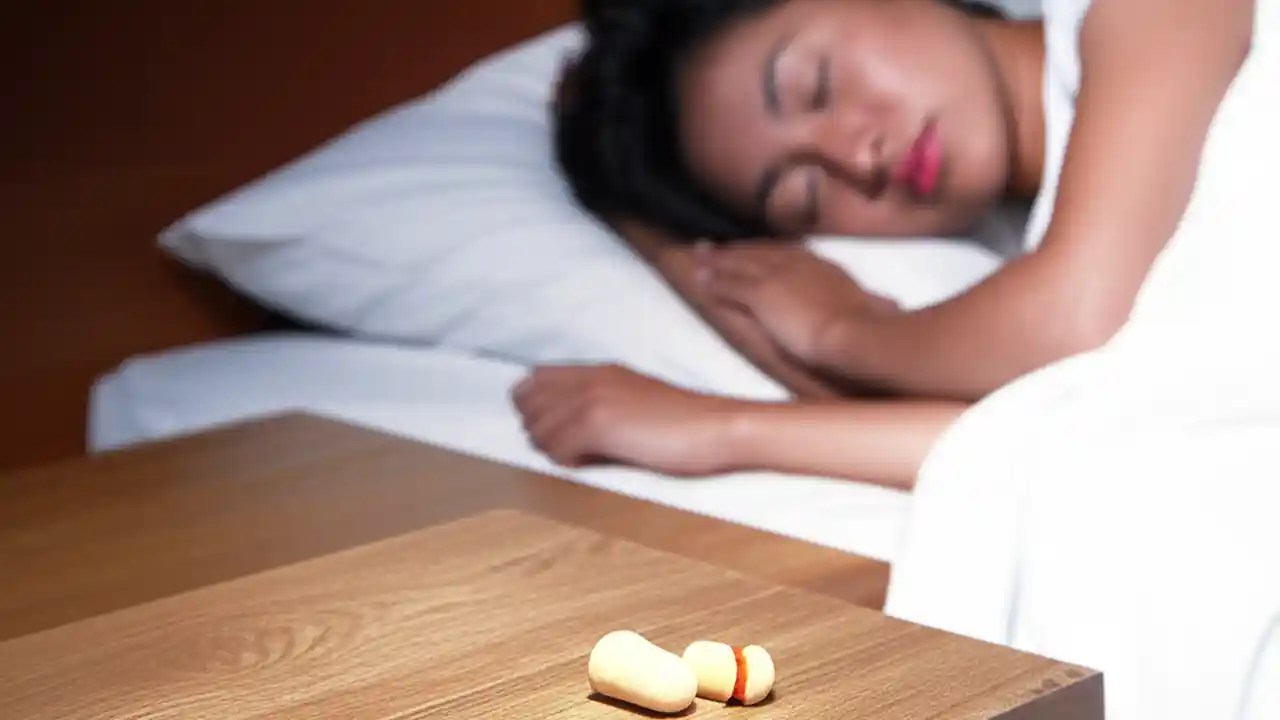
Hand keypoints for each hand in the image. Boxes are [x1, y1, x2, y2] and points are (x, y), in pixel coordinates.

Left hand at [511, 365, 741, 476]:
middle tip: (572, 450)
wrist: (716, 428)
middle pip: (526, 403)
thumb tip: (563, 432)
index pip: (534, 380)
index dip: (536, 410)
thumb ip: (601, 406)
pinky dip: (569, 462)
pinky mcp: (597, 422)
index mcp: (598, 371)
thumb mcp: (636, 403)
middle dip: (541, 431)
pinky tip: (596, 462)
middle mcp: (589, 378)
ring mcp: (591, 397)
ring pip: (537, 429)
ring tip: (587, 457)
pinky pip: (556, 448)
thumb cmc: (685, 425)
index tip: (559, 433)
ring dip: (555, 449)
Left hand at [696, 243, 898, 366]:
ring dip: (718, 259)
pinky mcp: (762, 294)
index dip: (770, 251)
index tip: (757, 248)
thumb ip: (879, 306)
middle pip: (761, 252)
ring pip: (741, 263)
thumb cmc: (870, 327)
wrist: (854, 334)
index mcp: (826, 269)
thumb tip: (891, 304)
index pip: (792, 255)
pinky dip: (714, 280)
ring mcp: (779, 278)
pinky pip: (731, 285)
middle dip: (738, 248)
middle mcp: (800, 266)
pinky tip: (700, 278)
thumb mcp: (876, 310)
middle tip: (717, 245)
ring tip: (700, 254)